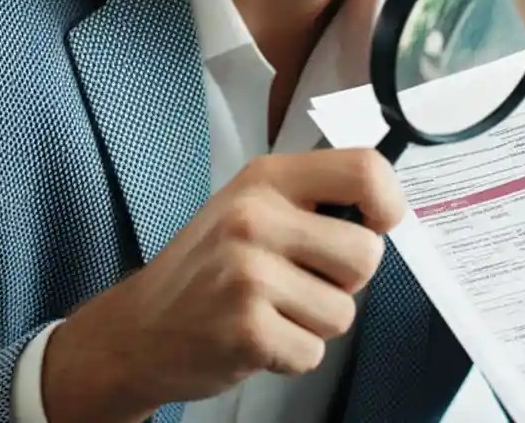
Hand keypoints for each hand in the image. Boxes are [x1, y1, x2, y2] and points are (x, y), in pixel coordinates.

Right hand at [40, 149, 405, 422]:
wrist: (136, 330)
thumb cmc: (207, 269)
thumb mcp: (252, 208)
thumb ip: (313, 203)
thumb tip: (386, 213)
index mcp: (266, 179)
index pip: (366, 170)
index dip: (388, 204)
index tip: (375, 226)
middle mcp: (256, 217)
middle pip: (367, 254)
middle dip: (347, 281)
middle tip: (301, 283)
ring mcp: (248, 273)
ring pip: (343, 311)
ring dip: (314, 322)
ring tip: (270, 310)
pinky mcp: (246, 329)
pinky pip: (313, 352)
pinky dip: (291, 355)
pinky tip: (255, 337)